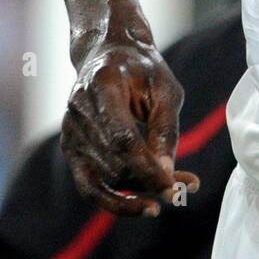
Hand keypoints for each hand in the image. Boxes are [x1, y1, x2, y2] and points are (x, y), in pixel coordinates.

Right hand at [60, 35, 198, 217]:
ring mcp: (70, 132)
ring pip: (103, 180)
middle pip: (113, 164)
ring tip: (175, 191)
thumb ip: (165, 129)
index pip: (121, 139)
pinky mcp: (71, 148)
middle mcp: (78, 110)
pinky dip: (117, 200)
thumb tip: (166, 175)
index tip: (173, 185)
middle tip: (188, 186)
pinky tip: (145, 205)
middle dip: (150, 181)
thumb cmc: (142, 69)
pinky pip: (90, 186)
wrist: (108, 53)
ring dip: (139, 193)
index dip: (146, 168)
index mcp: (101, 86)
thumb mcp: (165, 88)